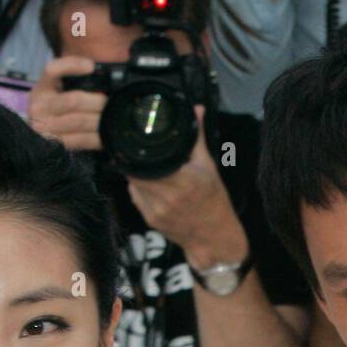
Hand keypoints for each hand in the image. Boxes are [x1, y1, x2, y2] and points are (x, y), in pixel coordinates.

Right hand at [28, 55, 105, 151]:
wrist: (40, 135)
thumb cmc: (56, 109)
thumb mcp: (58, 91)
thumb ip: (75, 81)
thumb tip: (104, 76)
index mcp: (41, 87)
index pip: (52, 70)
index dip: (71, 65)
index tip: (91, 66)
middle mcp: (39, 106)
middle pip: (73, 100)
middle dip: (97, 101)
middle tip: (112, 101)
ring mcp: (44, 126)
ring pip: (79, 120)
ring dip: (100, 118)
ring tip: (112, 116)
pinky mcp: (54, 144)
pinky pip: (81, 140)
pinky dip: (98, 137)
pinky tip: (106, 133)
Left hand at [125, 106, 248, 271]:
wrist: (214, 236)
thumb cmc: (214, 201)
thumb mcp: (209, 166)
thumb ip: (197, 137)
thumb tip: (196, 110)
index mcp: (183, 180)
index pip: (147, 161)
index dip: (138, 151)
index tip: (138, 142)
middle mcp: (168, 197)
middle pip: (135, 172)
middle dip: (136, 162)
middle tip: (141, 154)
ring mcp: (157, 211)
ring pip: (133, 185)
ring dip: (136, 176)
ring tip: (147, 170)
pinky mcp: (150, 221)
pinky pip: (136, 198)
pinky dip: (139, 190)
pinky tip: (151, 187)